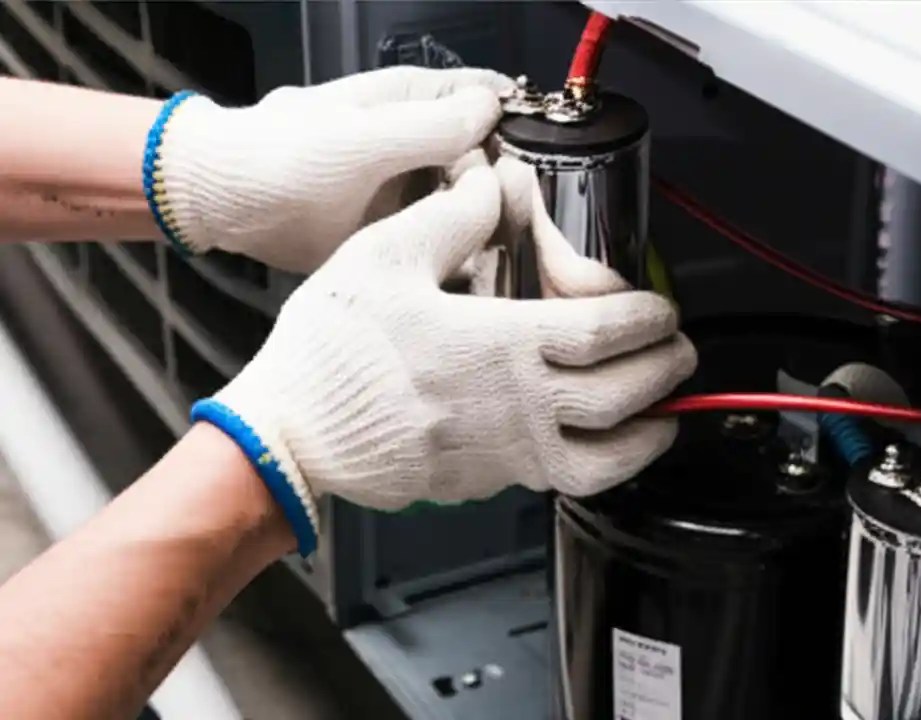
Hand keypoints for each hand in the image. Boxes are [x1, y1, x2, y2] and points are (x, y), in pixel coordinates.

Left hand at [153, 67, 512, 271]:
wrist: (220, 203)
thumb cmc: (278, 160)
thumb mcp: (361, 141)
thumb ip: (429, 127)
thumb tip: (493, 109)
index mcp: (416, 101)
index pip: (495, 107)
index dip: (523, 136)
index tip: (537, 175)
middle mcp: (423, 144)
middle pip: (495, 163)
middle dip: (513, 194)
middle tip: (520, 230)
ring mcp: (412, 189)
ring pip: (477, 206)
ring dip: (494, 231)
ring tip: (506, 259)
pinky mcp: (400, 232)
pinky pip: (448, 243)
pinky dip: (464, 260)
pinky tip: (476, 279)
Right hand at [192, 153, 695, 553]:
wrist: (291, 437)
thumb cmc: (331, 354)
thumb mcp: (383, 257)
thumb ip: (451, 218)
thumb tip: (493, 187)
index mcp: (500, 344)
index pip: (604, 332)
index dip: (648, 318)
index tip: (663, 309)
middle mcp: (517, 406)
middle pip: (623, 396)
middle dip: (666, 372)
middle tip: (681, 353)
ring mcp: (507, 453)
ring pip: (605, 459)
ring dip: (647, 436)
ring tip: (662, 416)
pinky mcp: (487, 481)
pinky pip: (562, 480)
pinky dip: (598, 465)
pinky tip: (596, 444)